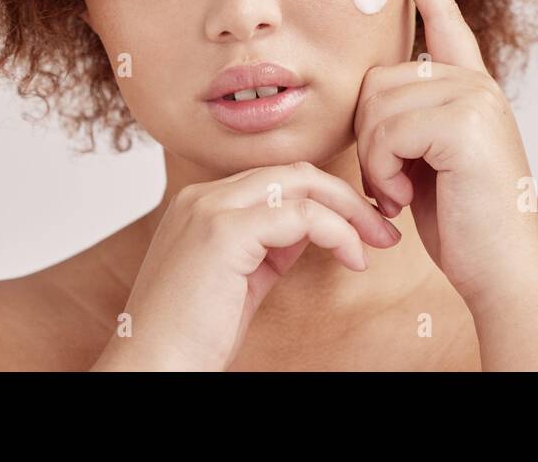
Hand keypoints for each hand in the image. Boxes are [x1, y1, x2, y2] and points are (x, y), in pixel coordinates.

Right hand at [91, 162, 400, 370]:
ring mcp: (211, 208)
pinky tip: (353, 258)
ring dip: (349, 211)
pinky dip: (337, 232)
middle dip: (346, 197)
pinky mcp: (224, 231)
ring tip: (378, 243)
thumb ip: (270, 245)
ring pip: (301, 184)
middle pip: (294, 172)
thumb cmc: (193, 336)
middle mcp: (202, 195)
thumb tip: (312, 227)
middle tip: (383, 229)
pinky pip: (301, 215)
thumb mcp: (241, 278)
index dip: (326, 198)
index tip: (362, 227)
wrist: (153, 366)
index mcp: (202, 202)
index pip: (278, 179)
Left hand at [353, 0, 537, 314]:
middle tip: (395, 183)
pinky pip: (388, 128)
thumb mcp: (429, 162)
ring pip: (377, 105)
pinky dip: (384, 169)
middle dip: (368, 138)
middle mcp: (477, 83)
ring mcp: (476, 97)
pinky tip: (408, 196)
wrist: (505, 273)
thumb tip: (374, 97)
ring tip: (404, 193)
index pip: (442, 18)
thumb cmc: (465, 226)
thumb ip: (410, 120)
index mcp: (471, 88)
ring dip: (375, 159)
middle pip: (378, 79)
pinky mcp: (467, 120)